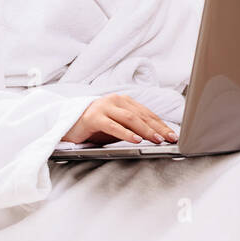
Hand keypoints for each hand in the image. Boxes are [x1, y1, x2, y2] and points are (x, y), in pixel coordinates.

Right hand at [62, 93, 178, 144]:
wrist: (67, 123)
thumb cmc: (96, 126)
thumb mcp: (118, 125)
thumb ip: (133, 127)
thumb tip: (156, 137)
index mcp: (124, 101)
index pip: (147, 113)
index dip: (161, 124)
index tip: (173, 135)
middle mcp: (115, 101)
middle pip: (142, 115)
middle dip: (158, 128)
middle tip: (169, 139)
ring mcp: (104, 107)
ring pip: (130, 118)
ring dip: (145, 130)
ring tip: (156, 140)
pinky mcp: (93, 117)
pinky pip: (113, 126)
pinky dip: (126, 133)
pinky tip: (136, 140)